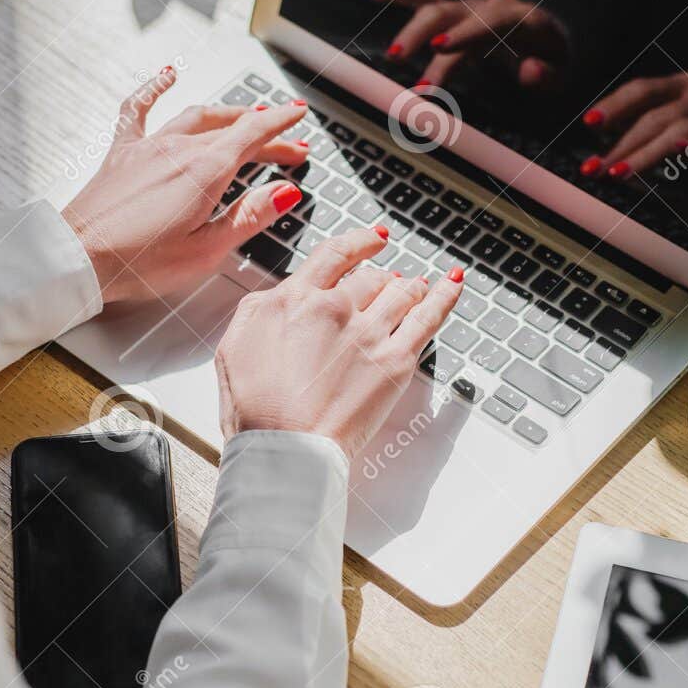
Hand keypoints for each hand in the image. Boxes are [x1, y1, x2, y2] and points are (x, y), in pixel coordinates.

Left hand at [63, 67, 314, 303]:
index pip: (254, 134)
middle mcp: (179, 149)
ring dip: (227, 114)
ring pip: (197, 117)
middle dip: (264, 131)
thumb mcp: (208, 250)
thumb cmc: (138, 262)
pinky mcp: (123, 153)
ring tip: (246, 117)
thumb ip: (249, 216)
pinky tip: (167, 75)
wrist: (78, 257)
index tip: (298, 115)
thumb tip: (285, 191)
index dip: (281, 123)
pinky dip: (155, 88)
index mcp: (205, 172)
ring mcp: (149, 147)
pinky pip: (139, 109)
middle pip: (232, 129)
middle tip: (288, 144)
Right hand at [214, 226, 463, 459]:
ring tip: (416, 287)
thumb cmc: (255, 409)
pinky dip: (445, 295)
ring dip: (410, 286)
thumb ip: (260, 309)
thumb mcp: (234, 344)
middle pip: (371, 276)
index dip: (359, 242)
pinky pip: (430, 316)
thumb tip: (279, 295)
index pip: (335, 255)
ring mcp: (369, 332)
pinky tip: (453, 284)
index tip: (372, 239)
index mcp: (295, 299)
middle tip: (386, 283)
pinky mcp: (395, 360)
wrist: (285, 448)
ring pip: (402, 291)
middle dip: (380, 278)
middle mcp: (334, 307)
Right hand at [366, 0, 568, 89]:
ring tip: (393, 54)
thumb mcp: (563, 72)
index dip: (466, 32)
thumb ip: (550, 75)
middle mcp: (491, 8)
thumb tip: (529, 71)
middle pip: (453, 13)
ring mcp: (469, 9)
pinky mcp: (454, 15)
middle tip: (403, 58)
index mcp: (522, 19)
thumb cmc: (552, 59)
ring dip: (411, 29)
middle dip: (425, 33)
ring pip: (434, 8)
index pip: (492, 20)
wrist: (548, 39)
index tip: (441, 48)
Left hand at [580, 73, 687, 182]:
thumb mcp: (675, 139)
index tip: (589, 123)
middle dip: (623, 145)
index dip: (614, 105)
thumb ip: (644, 134)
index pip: (644, 90)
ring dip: (646, 154)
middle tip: (597, 168)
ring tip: (621, 172)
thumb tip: (602, 140)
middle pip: (658, 115)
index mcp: (686, 87)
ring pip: (683, 130)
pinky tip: (680, 150)